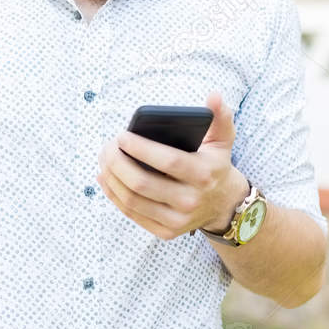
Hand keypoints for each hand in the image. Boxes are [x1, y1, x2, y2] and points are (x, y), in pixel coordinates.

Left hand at [98, 91, 249, 240]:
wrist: (224, 205)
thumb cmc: (215, 165)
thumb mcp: (223, 140)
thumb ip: (221, 116)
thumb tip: (214, 96)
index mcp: (204, 174)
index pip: (168, 161)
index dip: (140, 148)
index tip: (122, 136)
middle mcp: (191, 200)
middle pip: (142, 183)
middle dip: (117, 162)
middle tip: (108, 146)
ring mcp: (177, 220)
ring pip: (132, 200)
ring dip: (111, 178)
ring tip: (104, 159)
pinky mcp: (165, 232)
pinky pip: (132, 213)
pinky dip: (113, 195)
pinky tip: (105, 178)